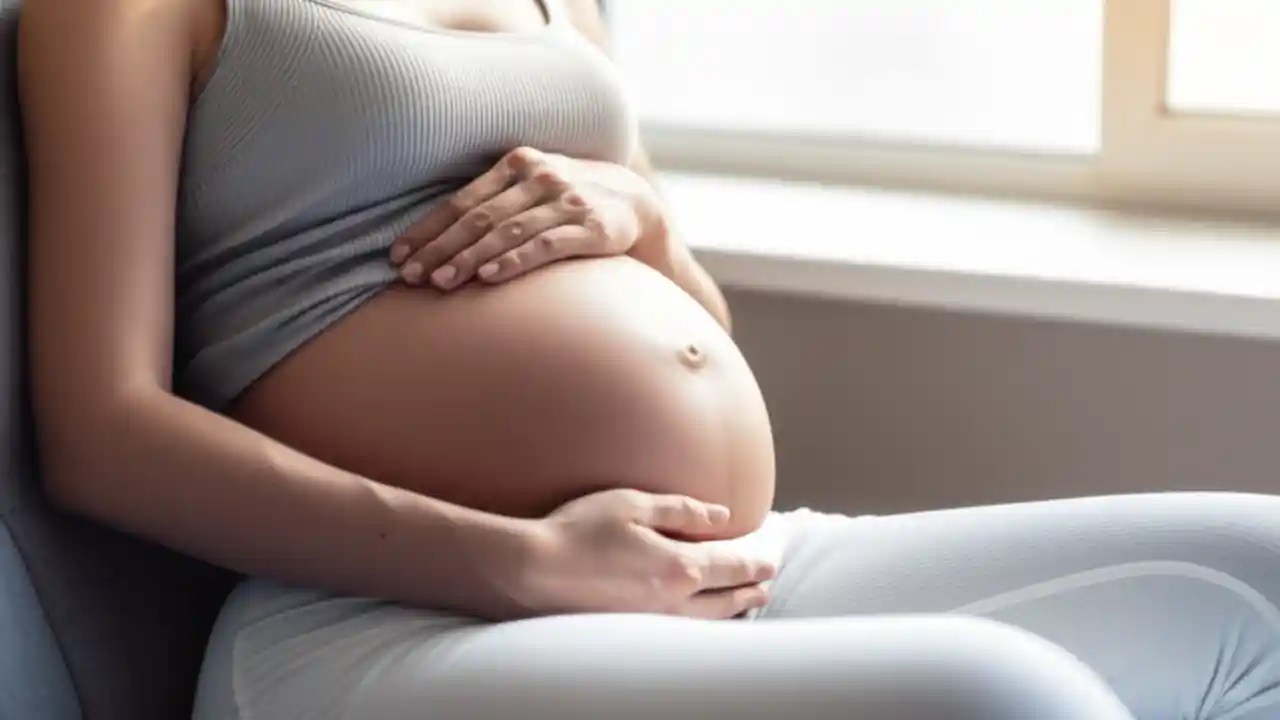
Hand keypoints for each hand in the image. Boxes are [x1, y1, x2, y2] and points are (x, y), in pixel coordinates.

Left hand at [387, 146, 663, 290]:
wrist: (635, 202)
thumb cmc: (567, 200)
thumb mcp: (531, 188)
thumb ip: (493, 202)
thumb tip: (434, 237)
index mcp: (517, 163)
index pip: (461, 200)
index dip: (427, 229)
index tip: (398, 256)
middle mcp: (539, 177)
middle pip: (478, 217)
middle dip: (440, 249)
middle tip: (411, 277)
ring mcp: (566, 201)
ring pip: (507, 231)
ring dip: (469, 258)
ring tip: (441, 282)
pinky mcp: (591, 227)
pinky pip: (544, 245)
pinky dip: (513, 260)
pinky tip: (489, 276)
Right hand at [504, 489, 776, 618]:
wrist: (532, 573)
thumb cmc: (578, 530)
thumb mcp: (632, 504)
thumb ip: (681, 510)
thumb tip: (721, 516)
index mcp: (680, 566)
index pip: (733, 566)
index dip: (756, 561)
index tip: (772, 558)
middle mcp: (675, 601)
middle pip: (727, 599)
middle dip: (750, 590)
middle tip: (766, 584)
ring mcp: (654, 622)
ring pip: (707, 620)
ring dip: (731, 610)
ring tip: (744, 603)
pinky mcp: (632, 632)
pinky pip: (683, 630)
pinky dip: (703, 623)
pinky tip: (700, 617)